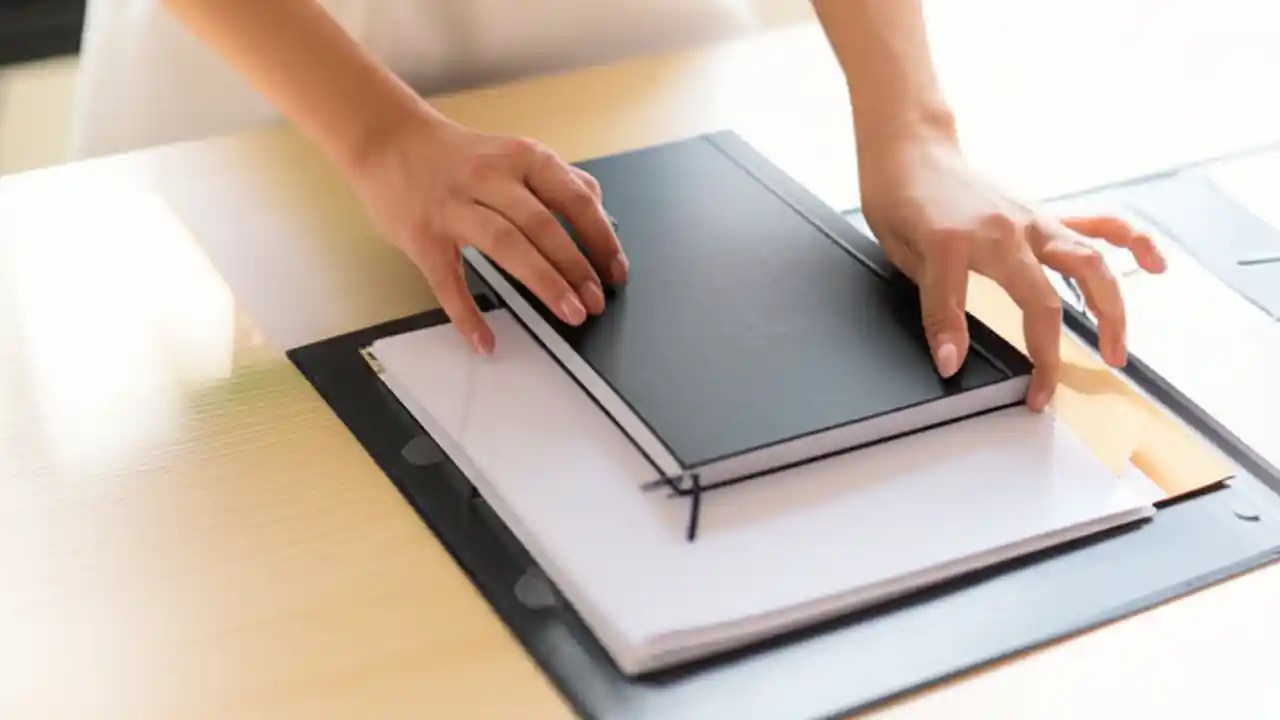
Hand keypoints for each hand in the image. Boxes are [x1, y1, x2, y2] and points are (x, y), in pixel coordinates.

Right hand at [350, 110, 627, 353]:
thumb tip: (599, 208)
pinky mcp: (423, 235)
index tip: (616, 272)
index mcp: (521, 158)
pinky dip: (466, 313)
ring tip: (569, 313)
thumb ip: (555, 178)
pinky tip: (485, 341)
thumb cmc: (457, 156)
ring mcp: (454, 206)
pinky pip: (447, 280)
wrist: (387, 140)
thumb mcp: (513, 153)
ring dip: (543, 282)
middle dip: (576, 268)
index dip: (600, 238)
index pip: (573, 199)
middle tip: (595, 303)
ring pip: (506, 245)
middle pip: (542, 225)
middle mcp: (490, 178)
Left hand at [859, 136, 1166, 410]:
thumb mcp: (900, 254)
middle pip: (1046, 297)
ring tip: (1116, 352)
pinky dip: (1131, 242)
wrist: (914, 151)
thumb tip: (949, 357)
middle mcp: (1003, 231)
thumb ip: (933, 304)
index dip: (952, 342)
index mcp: (953, 243)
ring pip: (1088, 263)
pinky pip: (1097, 225)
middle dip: (1051, 351)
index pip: (956, 304)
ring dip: (1109, 310)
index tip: (953, 370)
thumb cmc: (902, 199)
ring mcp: (1031, 221)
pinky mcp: (1042, 216)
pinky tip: (1154, 265)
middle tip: (1049, 390)